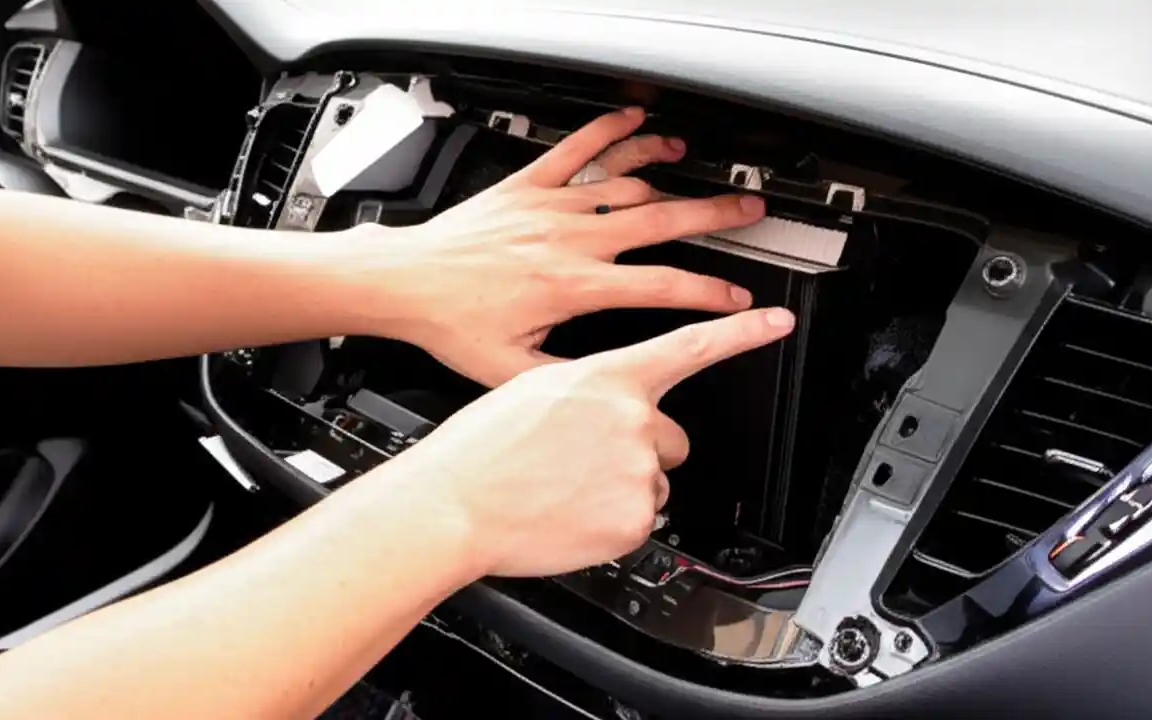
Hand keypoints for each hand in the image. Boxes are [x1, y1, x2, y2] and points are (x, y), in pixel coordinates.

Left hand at [351, 106, 765, 386]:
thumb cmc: (452, 323)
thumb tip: (607, 390)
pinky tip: (634, 121)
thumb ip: (567, 378)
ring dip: (667, 169)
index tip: (736, 299)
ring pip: (624, 181)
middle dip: (712, 216)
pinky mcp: (526, 186)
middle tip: (747, 210)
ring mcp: (549, 207)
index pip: (660, 286)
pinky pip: (574, 150)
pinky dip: (608, 132)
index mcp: (572, 287)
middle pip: (659, 221)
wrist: (405, 282)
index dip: (707, 294)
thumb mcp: (513, 371)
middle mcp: (569, 240)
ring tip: (699, 165)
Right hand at [382, 307, 795, 577]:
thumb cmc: (480, 448)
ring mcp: (638, 470)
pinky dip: (611, 524)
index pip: (690, 346)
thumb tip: (610, 403)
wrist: (453, 503)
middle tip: (583, 462)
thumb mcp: (531, 388)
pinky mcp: (634, 518)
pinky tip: (570, 515)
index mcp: (607, 376)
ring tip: (565, 489)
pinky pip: (638, 520)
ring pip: (652, 482)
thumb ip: (589, 390)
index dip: (742, 333)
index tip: (778, 321)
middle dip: (641, 451)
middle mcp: (633, 418)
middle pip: (670, 438)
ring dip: (620, 489)